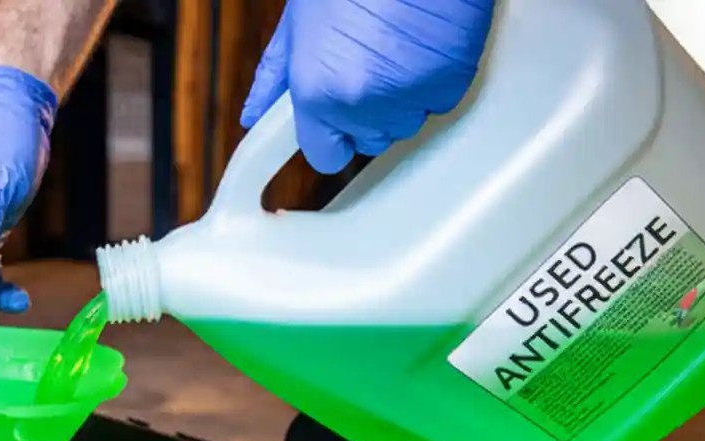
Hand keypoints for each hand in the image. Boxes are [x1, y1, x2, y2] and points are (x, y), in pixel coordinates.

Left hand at [240, 0, 494, 173]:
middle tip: (367, 59)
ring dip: (401, 96)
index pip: (324, 155)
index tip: (332, 119)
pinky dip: (433, 79)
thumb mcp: (298, 21)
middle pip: (368, 138)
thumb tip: (254, 115)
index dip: (330, 134)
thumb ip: (276, 76)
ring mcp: (409, 97)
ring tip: (396, 44)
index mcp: (316, 90)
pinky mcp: (450, 83)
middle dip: (366, 111)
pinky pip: (438, 101)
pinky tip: (422, 42)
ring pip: (405, 121)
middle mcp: (362, 103)